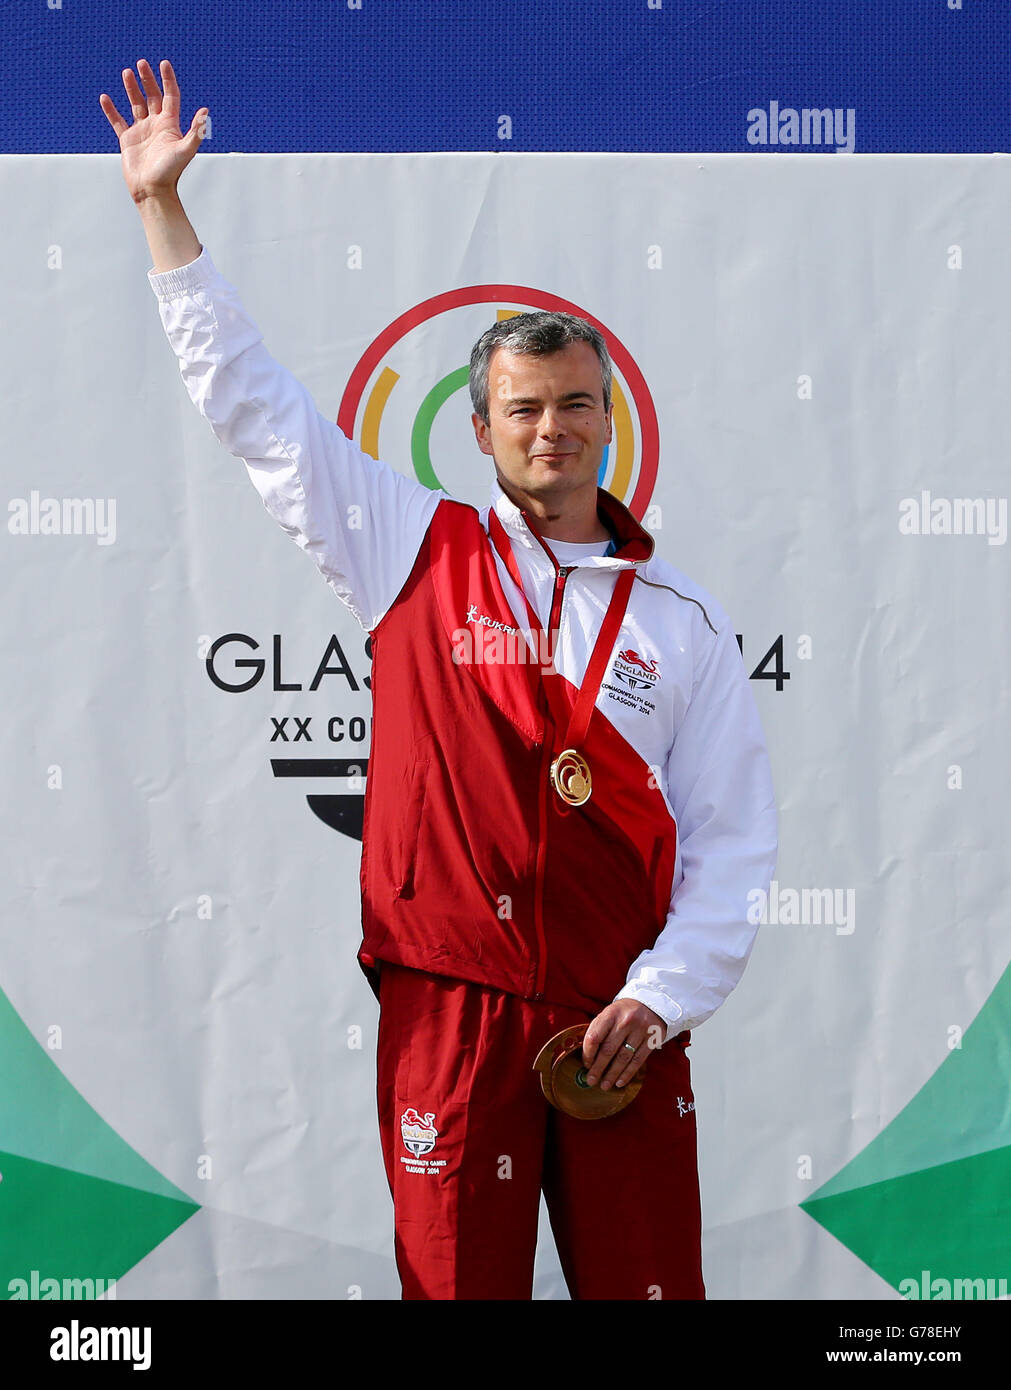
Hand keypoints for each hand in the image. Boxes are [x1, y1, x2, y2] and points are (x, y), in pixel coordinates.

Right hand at [99, 59, 207, 203]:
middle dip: (148, 80)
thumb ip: (195, 131)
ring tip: (127, 72)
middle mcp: (156, 126)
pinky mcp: (128, 140)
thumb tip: (205, 112)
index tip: (163, 63)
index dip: (168, 80)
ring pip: (136, 104)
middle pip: (152, 96)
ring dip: (131, 89)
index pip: (170, 96)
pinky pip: (118, 121)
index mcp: (170, 125)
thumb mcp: (185, 150)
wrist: (152, 191)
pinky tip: (105, 98)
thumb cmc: (170, 173)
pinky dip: (111, 110)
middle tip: (141, 64)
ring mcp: (142, 132)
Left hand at [582, 1000, 666, 1091]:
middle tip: (591, 1081)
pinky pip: (637, 1061)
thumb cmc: (623, 1013)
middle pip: (608, 1050)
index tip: (586, 1064)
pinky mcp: (651, 1040)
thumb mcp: (609, 1014)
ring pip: (623, 1058)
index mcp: (611, 1014)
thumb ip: (598, 1031)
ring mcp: (640, 1031)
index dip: (588, 1054)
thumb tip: (587, 1058)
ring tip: (604, 1085)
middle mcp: (625, 1021)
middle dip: (598, 1068)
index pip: (595, 1037)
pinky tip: (620, 1082)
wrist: (650, 1004)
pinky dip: (627, 1073)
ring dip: (612, 1074)